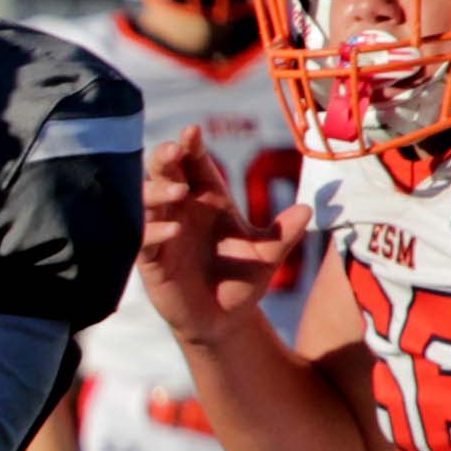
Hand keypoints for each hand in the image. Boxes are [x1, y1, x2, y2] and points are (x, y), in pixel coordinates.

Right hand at [139, 129, 299, 350]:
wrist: (226, 320)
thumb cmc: (243, 279)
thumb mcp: (268, 254)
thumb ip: (284, 233)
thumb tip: (307, 210)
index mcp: (208, 199)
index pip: (194, 163)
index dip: (190, 145)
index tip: (193, 131)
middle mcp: (182, 210)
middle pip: (163, 173)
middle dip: (164, 158)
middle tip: (173, 151)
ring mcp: (163, 233)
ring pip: (145, 200)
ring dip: (158, 192)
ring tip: (179, 192)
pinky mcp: (152, 261)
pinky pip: (144, 239)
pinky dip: (155, 231)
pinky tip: (174, 231)